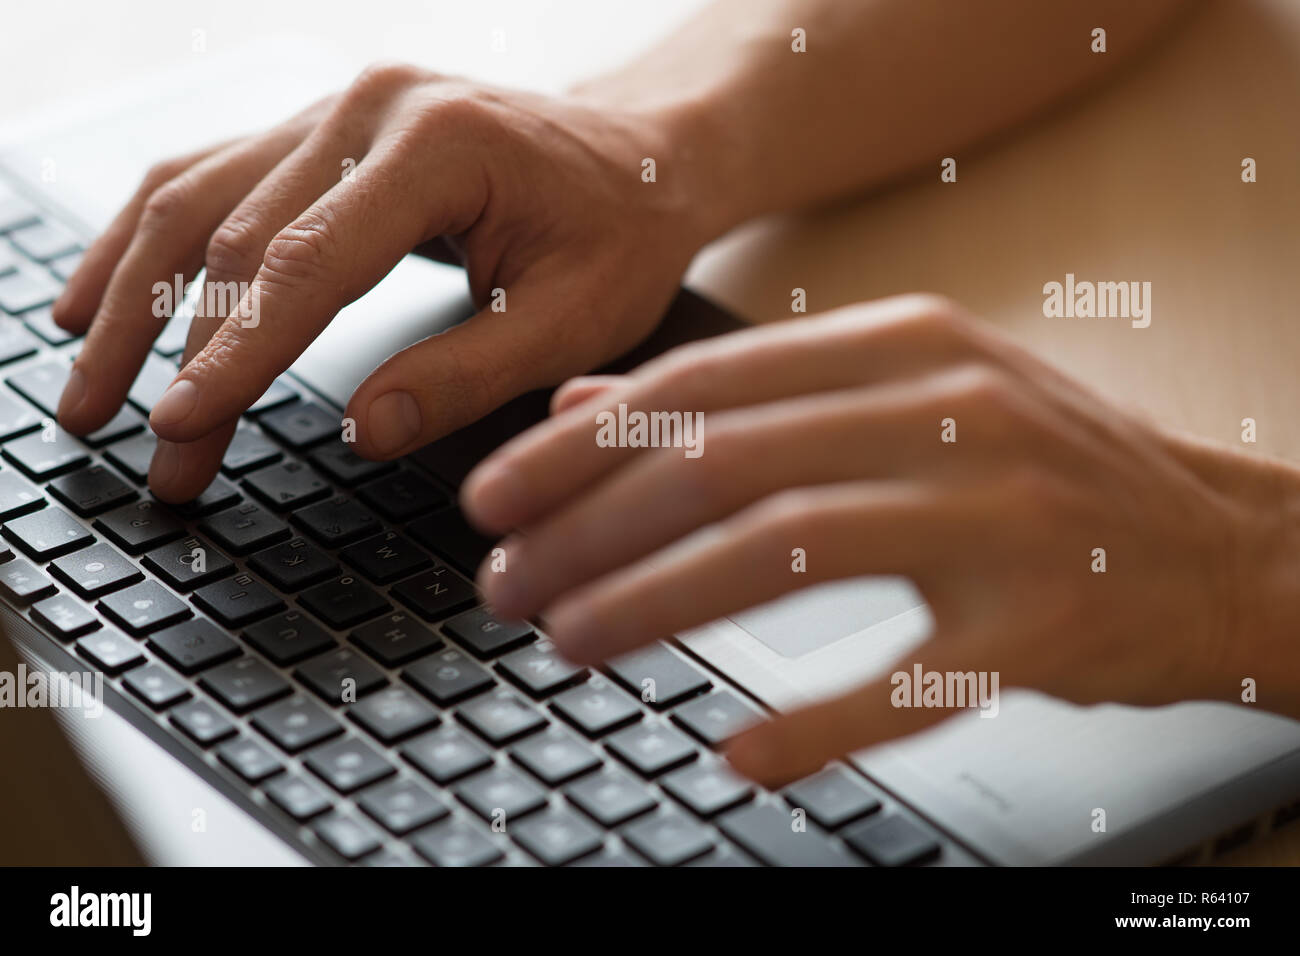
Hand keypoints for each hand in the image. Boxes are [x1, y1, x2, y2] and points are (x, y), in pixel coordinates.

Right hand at [53, 64, 711, 500]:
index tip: (182, 426)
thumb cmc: (622, 234)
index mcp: (436, 146)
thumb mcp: (573, 321)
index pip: (307, 265)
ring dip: (130, 298)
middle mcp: (366, 109)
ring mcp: (334, 110)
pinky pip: (209, 176)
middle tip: (150, 455)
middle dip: (177, 357)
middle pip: (234, 238)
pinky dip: (147, 242)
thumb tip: (361, 432)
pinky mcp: (320, 130)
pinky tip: (98, 298)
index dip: (236, 355)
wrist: (645, 157)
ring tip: (85, 390)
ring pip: (195, 199)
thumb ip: (466, 378)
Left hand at [460, 295, 1299, 784]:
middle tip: (511, 586)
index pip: (703, 386)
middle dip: (589, 530)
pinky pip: (906, 681)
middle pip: (723, 465)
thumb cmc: (1043, 468)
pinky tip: (739, 753)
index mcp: (904, 347)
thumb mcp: (902, 393)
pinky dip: (811, 722)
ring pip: (785, 551)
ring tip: (572, 641)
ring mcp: (1000, 515)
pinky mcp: (1043, 622)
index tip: (497, 496)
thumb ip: (749, 394)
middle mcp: (950, 411)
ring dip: (656, 605)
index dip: (581, 446)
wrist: (1223, 538)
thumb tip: (589, 405)